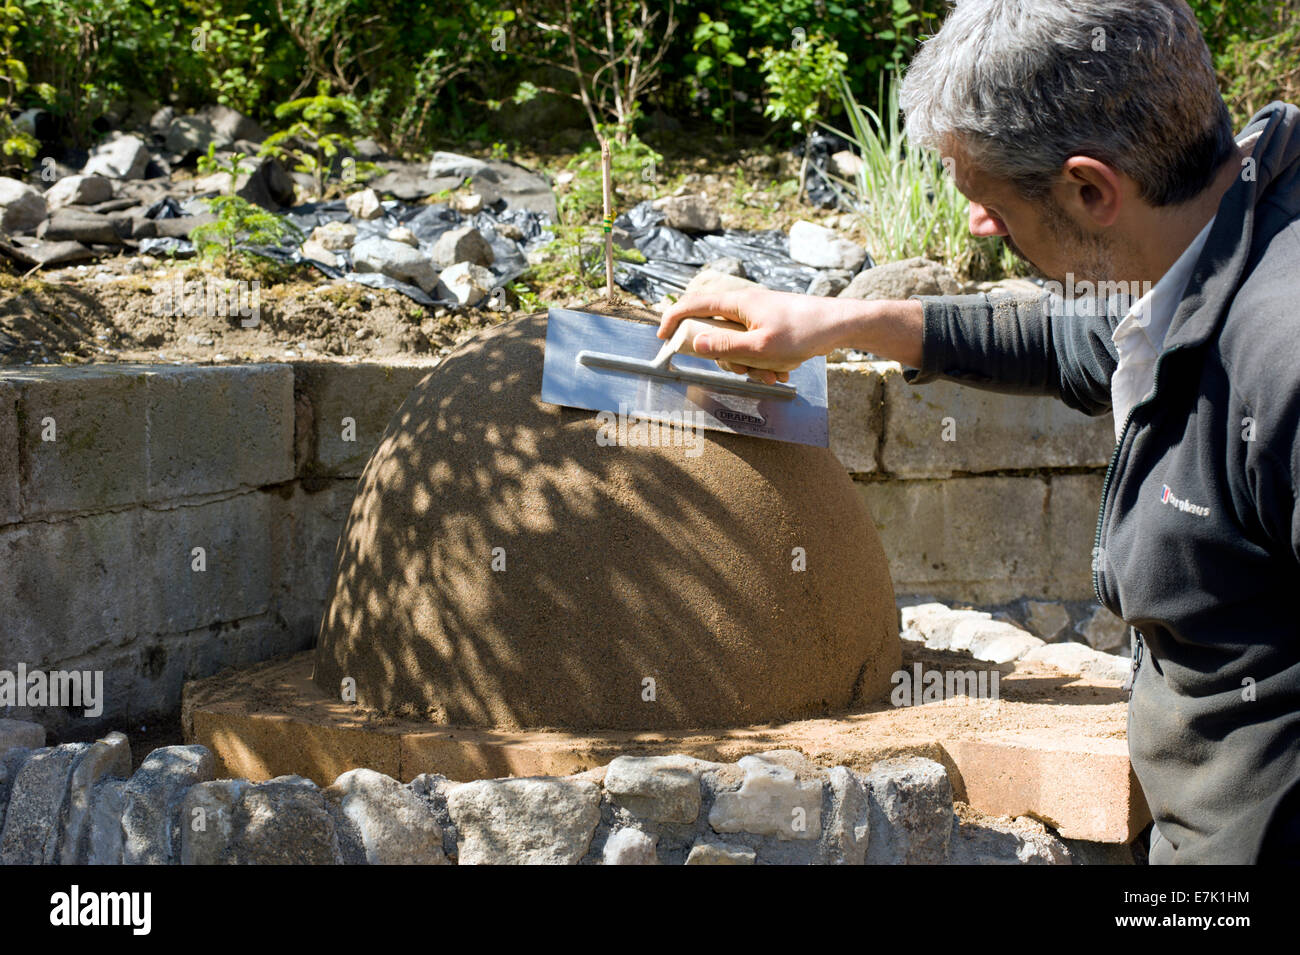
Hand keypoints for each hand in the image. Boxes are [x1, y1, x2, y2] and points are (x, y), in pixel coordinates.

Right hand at [658, 287, 847, 384]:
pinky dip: (763, 363)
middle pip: (714, 333)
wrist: (840, 325)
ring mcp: (757, 316)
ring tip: (773, 374)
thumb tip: (696, 344)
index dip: (672, 320)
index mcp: (737, 302)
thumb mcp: (762, 347)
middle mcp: (744, 305)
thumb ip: (726, 347)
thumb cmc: (804, 332)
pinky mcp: (770, 326)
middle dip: (726, 358)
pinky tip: (782, 372)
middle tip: (743, 370)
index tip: (662, 339)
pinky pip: (754, 347)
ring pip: (736, 345)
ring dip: (749, 365)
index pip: (692, 304)